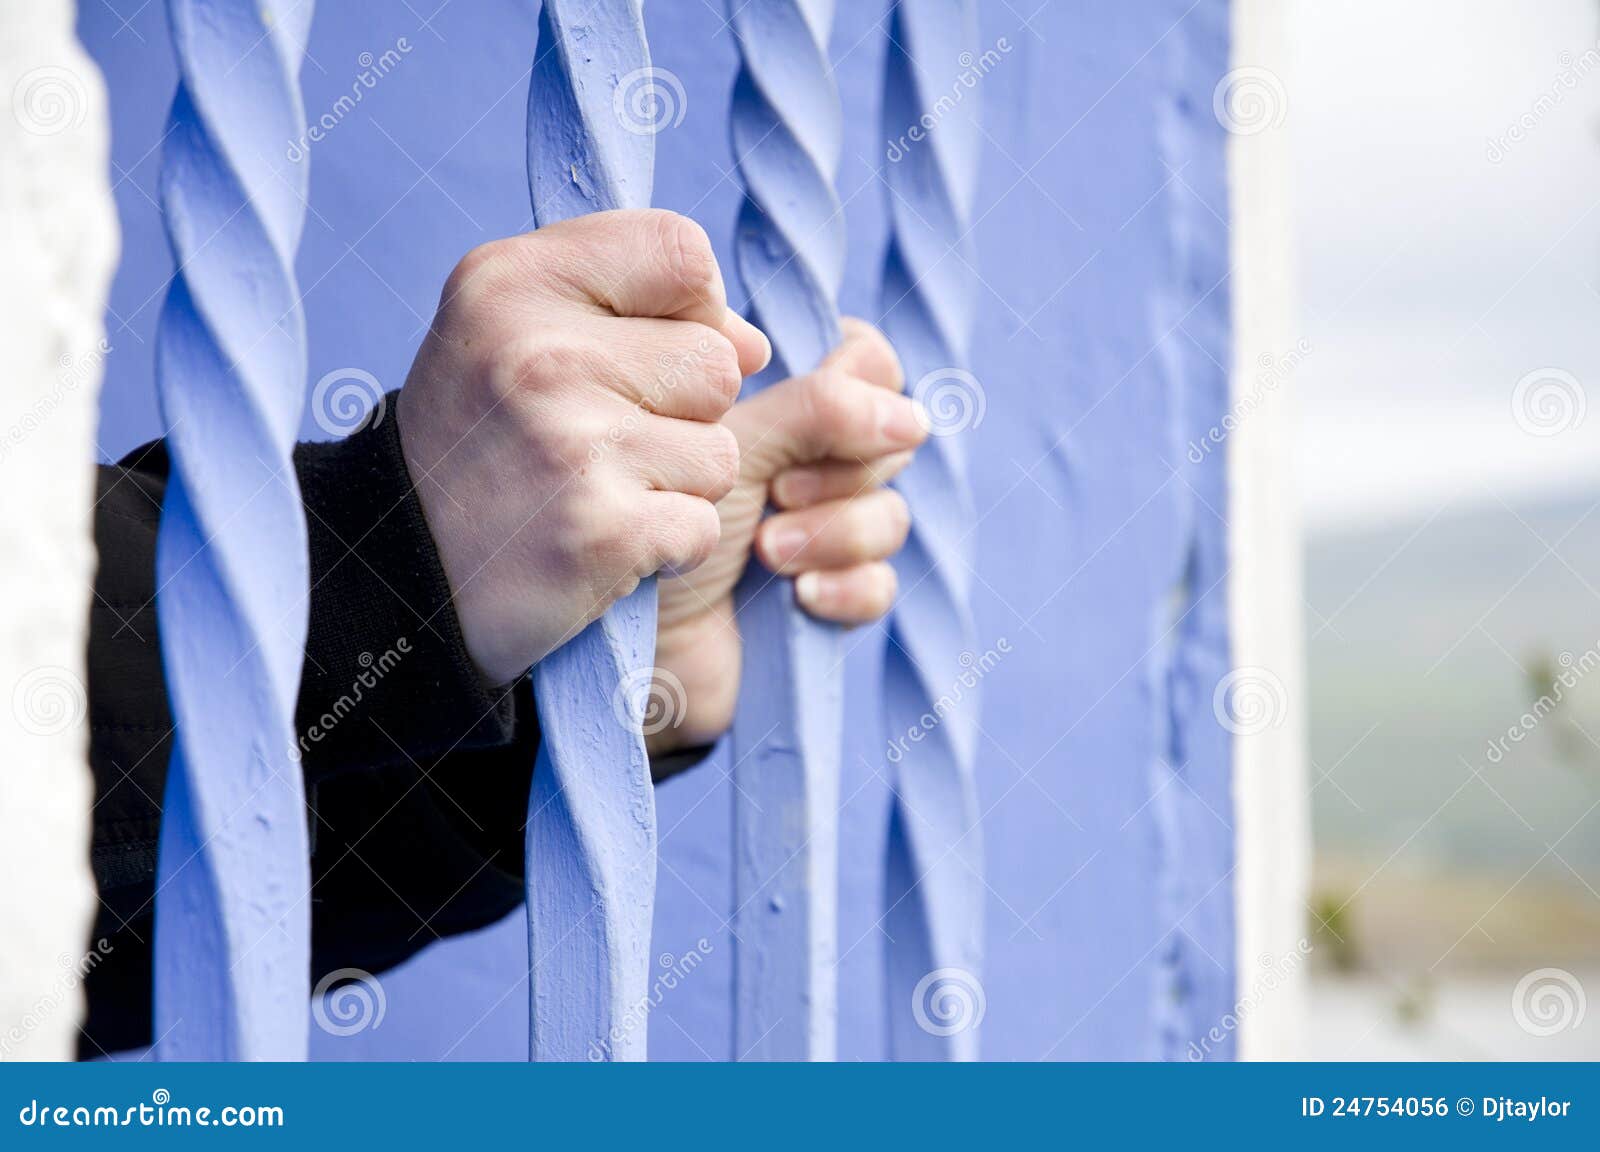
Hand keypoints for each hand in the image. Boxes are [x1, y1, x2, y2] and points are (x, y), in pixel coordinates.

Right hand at [396, 210, 769, 685]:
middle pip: (718, 362)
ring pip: (719, 450)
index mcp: (513, 282)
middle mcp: (538, 352)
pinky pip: (703, 524)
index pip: (684, 253)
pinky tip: (602, 544)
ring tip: (596, 492)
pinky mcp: (602, 530)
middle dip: (684, 411)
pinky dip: (667, 547)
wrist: (404, 577)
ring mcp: (571, 443)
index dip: (694, 307)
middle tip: (600, 442)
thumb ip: (638, 307)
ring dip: (676, 485)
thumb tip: (755, 346)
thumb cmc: (483, 444)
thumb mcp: (516, 333)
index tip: (643, 352)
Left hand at [650, 319, 924, 754]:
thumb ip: (816, 410)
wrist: (618, 639)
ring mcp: (823, 532)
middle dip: (840, 470)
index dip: (859, 380)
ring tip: (767, 552)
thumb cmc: (646, 521)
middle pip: (893, 438)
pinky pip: (881, 585)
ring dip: (836, 533)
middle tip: (777, 492)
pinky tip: (799, 598)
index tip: (823, 400)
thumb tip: (913, 417)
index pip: (866, 363)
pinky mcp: (829, 600)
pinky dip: (846, 590)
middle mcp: (809, 464)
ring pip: (890, 515)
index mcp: (781, 407)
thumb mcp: (731, 450)